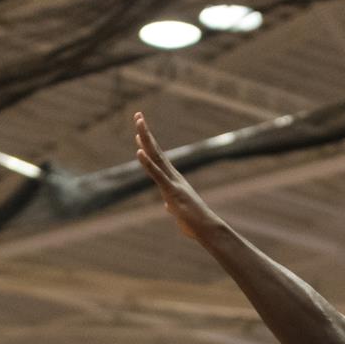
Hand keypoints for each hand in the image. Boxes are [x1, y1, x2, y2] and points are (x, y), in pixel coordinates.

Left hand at [134, 112, 222, 243]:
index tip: (139, 131)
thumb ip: (172, 205)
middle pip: (155, 151)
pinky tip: (139, 152)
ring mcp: (172, 182)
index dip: (148, 144)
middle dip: (145, 132)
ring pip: (156, 157)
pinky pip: (157, 175)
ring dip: (146, 139)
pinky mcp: (172, 191)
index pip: (157, 158)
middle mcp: (172, 176)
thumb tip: (168, 205)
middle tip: (138, 115)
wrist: (206, 229)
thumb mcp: (178, 212)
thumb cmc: (194, 222)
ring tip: (138, 123)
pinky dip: (147, 163)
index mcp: (172, 180)